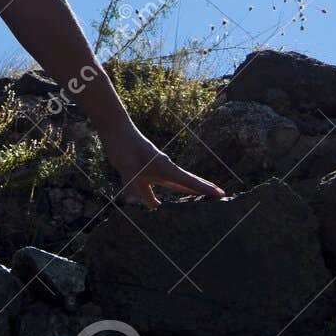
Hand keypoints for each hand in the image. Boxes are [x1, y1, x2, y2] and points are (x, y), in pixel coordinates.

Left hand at [105, 128, 226, 210]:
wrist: (114, 128)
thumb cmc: (123, 144)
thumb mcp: (126, 165)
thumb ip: (131, 184)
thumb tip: (133, 203)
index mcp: (165, 167)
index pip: (189, 180)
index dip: (205, 189)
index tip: (221, 194)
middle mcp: (162, 168)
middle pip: (187, 181)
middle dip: (202, 189)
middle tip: (219, 196)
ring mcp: (151, 170)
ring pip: (171, 185)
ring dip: (182, 193)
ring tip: (194, 203)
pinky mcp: (140, 172)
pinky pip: (151, 188)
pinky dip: (154, 198)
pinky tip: (155, 207)